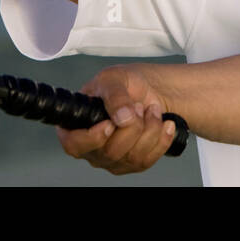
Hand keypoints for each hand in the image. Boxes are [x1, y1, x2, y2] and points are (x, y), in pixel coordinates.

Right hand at [56, 66, 180, 175]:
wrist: (149, 90)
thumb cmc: (123, 83)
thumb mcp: (114, 78)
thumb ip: (115, 96)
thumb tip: (122, 117)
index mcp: (77, 125)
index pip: (73, 144)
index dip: (92, 138)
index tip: (110, 124)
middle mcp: (91, 147)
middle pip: (110, 152)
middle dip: (133, 126)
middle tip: (139, 106)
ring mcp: (112, 158)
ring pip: (132, 157)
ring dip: (150, 130)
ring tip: (153, 110)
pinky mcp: (133, 163)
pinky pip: (148, 160)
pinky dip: (162, 140)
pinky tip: (166, 124)